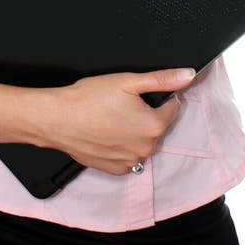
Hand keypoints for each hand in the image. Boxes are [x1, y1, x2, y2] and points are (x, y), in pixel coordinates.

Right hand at [35, 68, 195, 174]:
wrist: (57, 118)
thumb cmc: (88, 98)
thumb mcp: (128, 80)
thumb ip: (162, 79)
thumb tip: (187, 75)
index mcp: (153, 125)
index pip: (172, 107)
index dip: (158, 96)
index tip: (139, 93)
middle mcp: (146, 148)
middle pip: (157, 125)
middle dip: (145, 114)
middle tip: (121, 103)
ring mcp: (130, 161)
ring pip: (142, 141)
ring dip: (133, 131)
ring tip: (111, 117)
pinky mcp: (115, 169)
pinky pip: (128, 155)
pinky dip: (121, 145)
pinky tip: (106, 132)